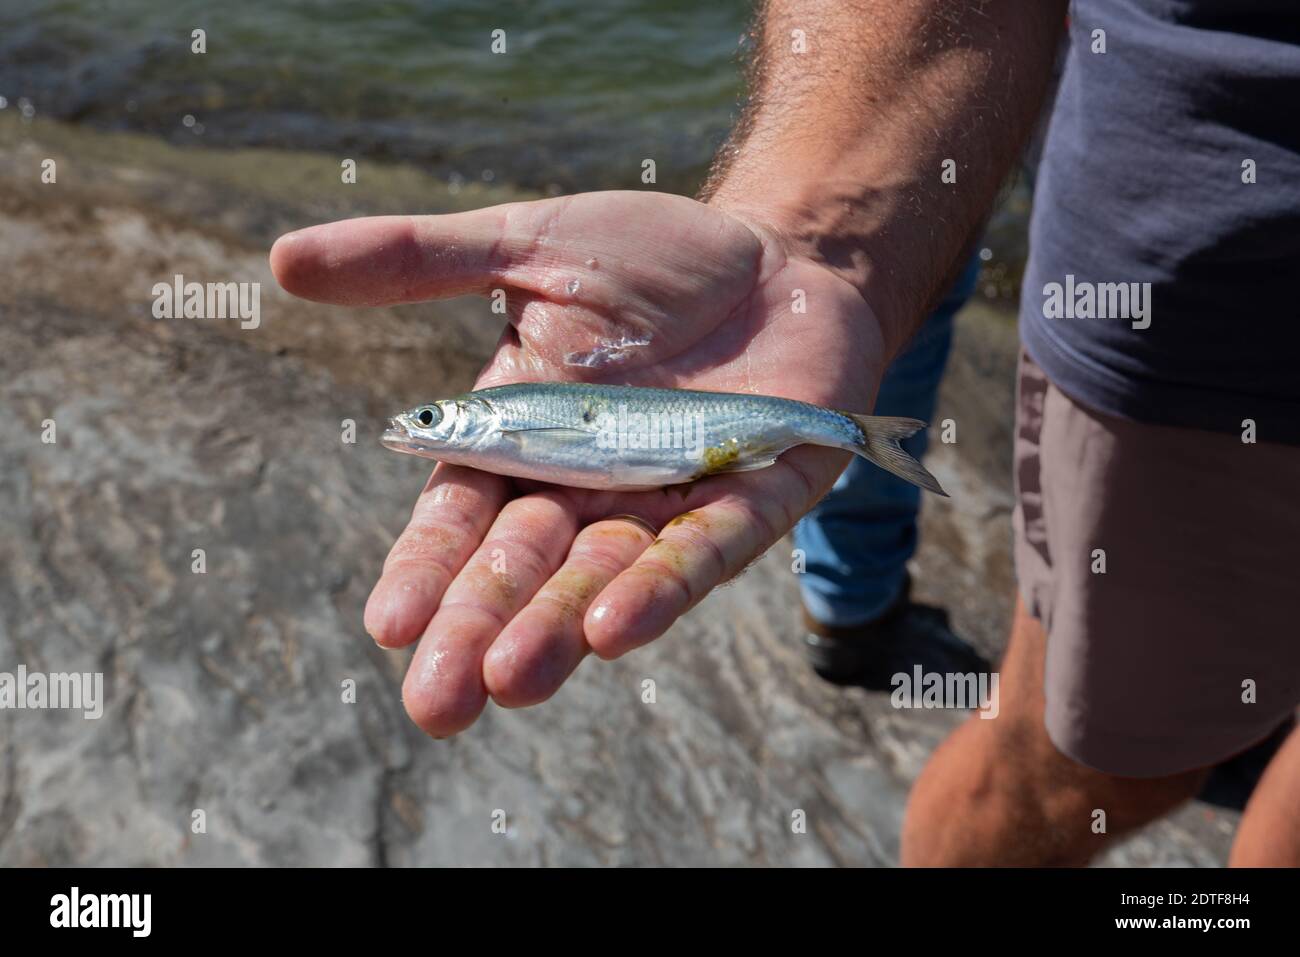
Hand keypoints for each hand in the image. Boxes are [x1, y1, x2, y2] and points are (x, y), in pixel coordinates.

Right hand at [270, 190, 887, 735]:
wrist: (778, 255)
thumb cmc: (651, 258)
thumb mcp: (528, 246)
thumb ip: (418, 260)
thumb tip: (280, 260)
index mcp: (526, 440)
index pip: (462, 519)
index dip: (428, 569)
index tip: (389, 624)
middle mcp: (589, 490)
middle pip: (525, 569)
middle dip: (481, 630)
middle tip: (437, 704)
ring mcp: (669, 501)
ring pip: (606, 578)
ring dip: (561, 628)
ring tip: (514, 678)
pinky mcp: (752, 499)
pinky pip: (704, 552)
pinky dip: (663, 587)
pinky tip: (617, 628)